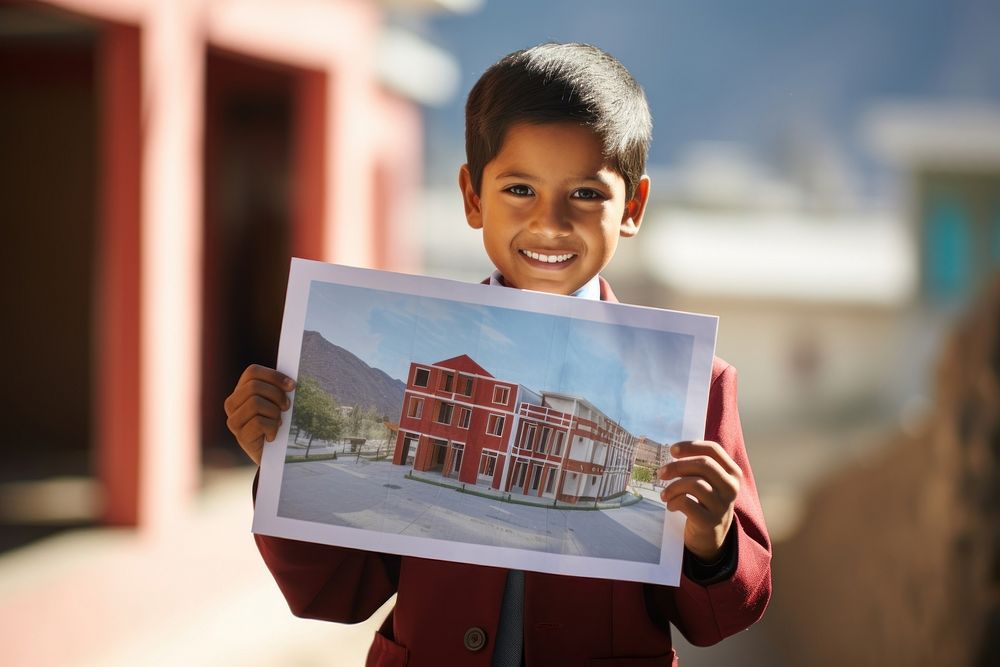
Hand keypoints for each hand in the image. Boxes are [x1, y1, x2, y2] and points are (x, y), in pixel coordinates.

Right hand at [223, 364, 295, 464]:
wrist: (274, 455)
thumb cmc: (278, 423)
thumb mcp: (277, 402)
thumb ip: (279, 388)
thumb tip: (291, 382)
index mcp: (241, 391)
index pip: (252, 372)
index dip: (274, 376)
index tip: (292, 386)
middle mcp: (232, 404)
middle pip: (254, 387)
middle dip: (277, 396)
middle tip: (286, 407)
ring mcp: (234, 421)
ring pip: (255, 403)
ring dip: (274, 413)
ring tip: (277, 422)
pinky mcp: (240, 437)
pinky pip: (259, 423)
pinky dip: (272, 428)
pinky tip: (272, 435)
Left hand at [657, 440, 741, 561]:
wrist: (711, 536)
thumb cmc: (705, 502)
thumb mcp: (709, 481)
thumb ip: (699, 465)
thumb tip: (675, 450)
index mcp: (732, 472)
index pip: (713, 450)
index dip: (691, 446)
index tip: (672, 450)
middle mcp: (731, 487)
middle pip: (704, 465)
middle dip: (677, 466)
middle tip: (661, 473)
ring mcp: (722, 505)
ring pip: (694, 484)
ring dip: (673, 487)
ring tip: (664, 494)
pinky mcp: (710, 521)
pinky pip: (687, 503)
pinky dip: (674, 502)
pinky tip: (671, 506)